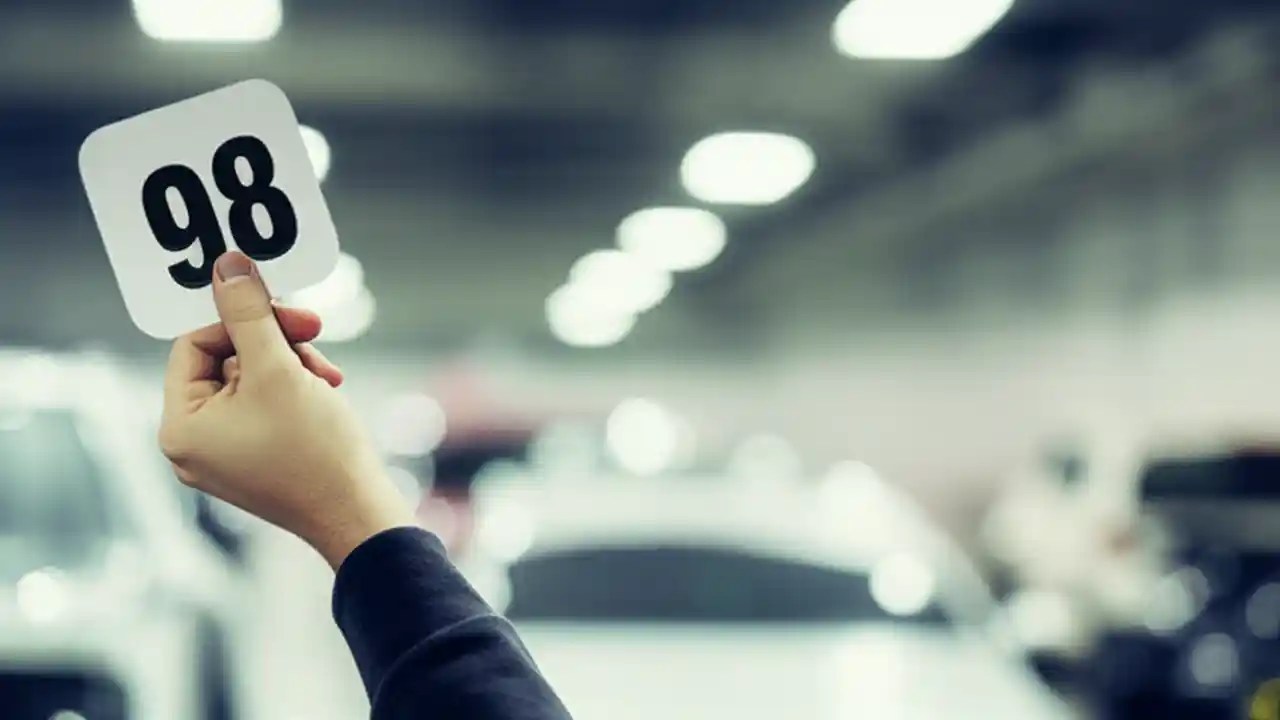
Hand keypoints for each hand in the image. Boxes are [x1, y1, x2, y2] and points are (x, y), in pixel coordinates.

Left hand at [159, 251, 414, 567]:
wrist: (359, 513)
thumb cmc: (316, 450)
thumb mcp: (280, 369)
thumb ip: (249, 314)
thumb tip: (227, 266)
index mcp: (180, 428)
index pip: (195, 345)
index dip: (242, 321)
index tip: (291, 314)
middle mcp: (192, 447)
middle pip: (224, 360)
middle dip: (275, 345)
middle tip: (315, 335)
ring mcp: (223, 458)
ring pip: (250, 380)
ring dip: (291, 365)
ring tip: (326, 376)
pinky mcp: (254, 462)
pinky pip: (264, 407)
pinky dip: (295, 391)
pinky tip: (326, 392)